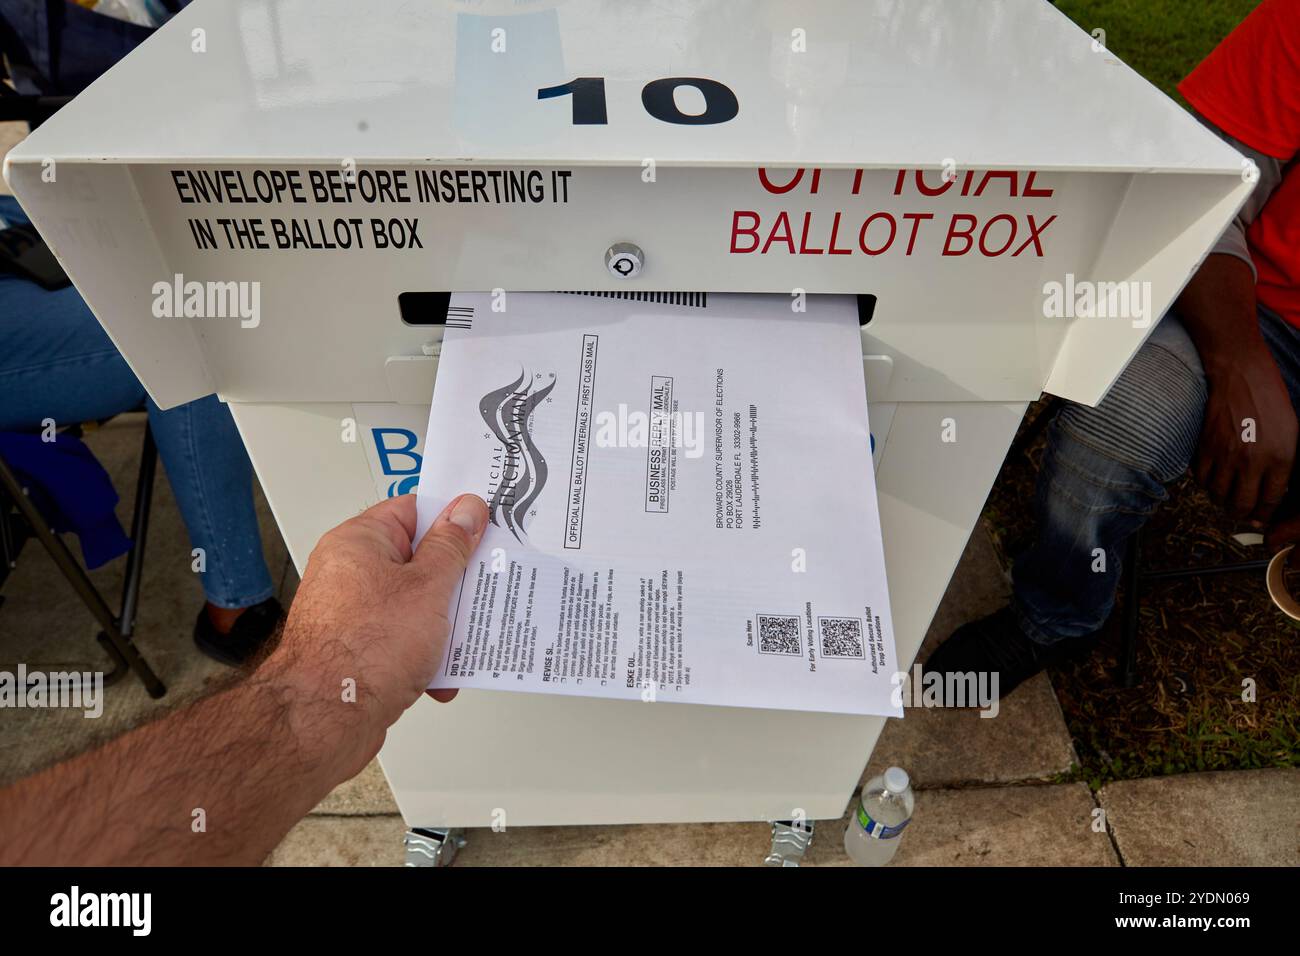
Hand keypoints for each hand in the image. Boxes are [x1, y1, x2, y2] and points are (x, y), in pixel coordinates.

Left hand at [263, 493, 486, 783]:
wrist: (324, 721)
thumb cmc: (363, 650)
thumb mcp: (428, 587)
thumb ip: (451, 546)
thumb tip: (465, 510)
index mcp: (360, 542)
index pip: (412, 510)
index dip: (451, 517)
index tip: (485, 527)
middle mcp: (351, 572)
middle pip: (418, 561)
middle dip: (455, 581)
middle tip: (486, 586)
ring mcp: (353, 613)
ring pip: (415, 605)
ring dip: (445, 625)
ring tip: (466, 639)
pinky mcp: (358, 650)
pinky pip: (403, 640)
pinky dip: (426, 656)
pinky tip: (441, 677)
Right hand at [1194, 347, 1296, 523]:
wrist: (1242, 378)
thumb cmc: (1271, 404)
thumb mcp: (1291, 436)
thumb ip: (1284, 466)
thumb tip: (1273, 492)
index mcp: (1281, 459)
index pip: (1269, 501)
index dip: (1263, 515)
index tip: (1259, 519)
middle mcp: (1252, 462)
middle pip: (1241, 505)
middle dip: (1240, 514)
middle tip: (1239, 512)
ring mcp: (1226, 456)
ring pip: (1217, 495)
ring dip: (1220, 500)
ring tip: (1224, 496)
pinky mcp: (1205, 448)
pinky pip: (1200, 478)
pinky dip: (1204, 483)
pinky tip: (1211, 478)